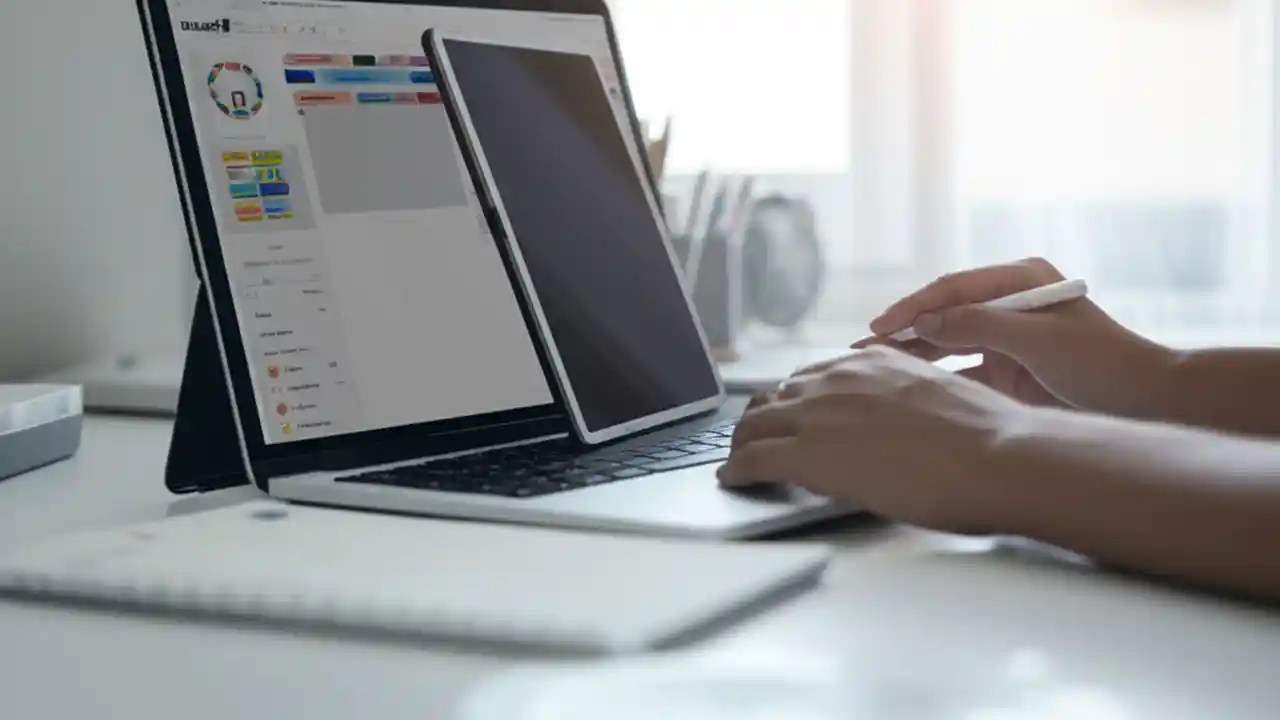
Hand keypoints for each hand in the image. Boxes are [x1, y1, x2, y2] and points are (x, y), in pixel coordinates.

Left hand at [719, 346, 1026, 533]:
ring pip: (755, 424)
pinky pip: (752, 458)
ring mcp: (818, 413)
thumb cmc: (988, 439)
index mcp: (871, 361)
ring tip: (737, 459)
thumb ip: (902, 403)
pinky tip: (731, 480)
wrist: (997, 457)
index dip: (794, 398)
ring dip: (742, 443)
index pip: (812, 375)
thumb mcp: (936, 397)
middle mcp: (837, 378)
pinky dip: (736, 470)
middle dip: (762, 418)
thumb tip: (896, 425)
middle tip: (753, 438)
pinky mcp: (806, 453)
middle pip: (776, 395)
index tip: (788, 412)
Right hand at [853, 257, 1175, 418]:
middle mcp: (1010, 305)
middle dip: (904, 331)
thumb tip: (924, 322)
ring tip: (871, 369)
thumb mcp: (1038, 340)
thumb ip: (979, 326)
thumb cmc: (1102, 363)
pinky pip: (961, 372)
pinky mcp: (1007, 372)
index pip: (953, 289)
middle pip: (944, 315)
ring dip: (912, 356)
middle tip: (861, 350)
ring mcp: (1007, 339)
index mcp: (1021, 281)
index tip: (880, 326)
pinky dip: (934, 379)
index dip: (914, 307)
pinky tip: (904, 388)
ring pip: (947, 344)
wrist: (1148, 404)